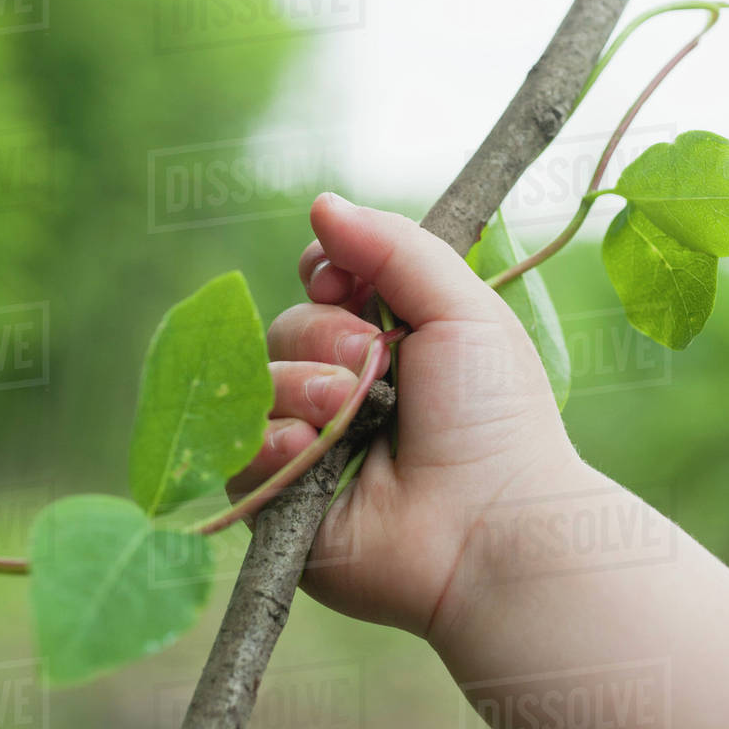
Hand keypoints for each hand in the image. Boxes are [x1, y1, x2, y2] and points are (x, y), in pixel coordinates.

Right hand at [229, 192, 577, 637]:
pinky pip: (236, 449)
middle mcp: (346, 387)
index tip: (338, 281)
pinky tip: (308, 452)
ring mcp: (311, 443)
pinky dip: (268, 441)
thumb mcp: (462, 309)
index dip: (323, 274)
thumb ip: (393, 247)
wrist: (490, 526)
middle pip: (284, 325)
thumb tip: (321, 202)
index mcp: (392, 340)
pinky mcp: (280, 497)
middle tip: (373, 365)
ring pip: (256, 382)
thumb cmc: (492, 415)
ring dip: (300, 386)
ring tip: (350, 414)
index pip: (323, 284)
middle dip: (322, 336)